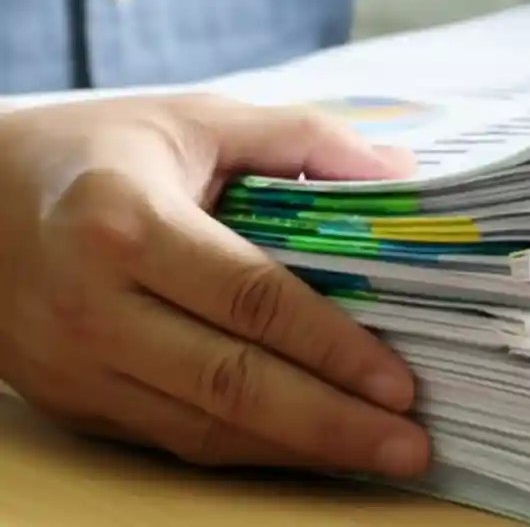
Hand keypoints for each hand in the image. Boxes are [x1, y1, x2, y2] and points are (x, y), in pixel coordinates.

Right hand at [0, 95, 429, 476]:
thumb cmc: (95, 152)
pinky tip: (308, 449)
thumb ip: (302, 139)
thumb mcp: (196, 118)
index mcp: (125, 222)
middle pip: (230, 382)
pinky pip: (172, 438)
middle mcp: (93, 305)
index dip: (332, 345)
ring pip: (201, 429)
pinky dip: (248, 450)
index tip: (401, 381)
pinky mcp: (72, 403)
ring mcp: (75, 366)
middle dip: (331, 424)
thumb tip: (400, 177)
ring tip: (378, 457)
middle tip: (410, 448)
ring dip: (298, 451)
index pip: (251, 298)